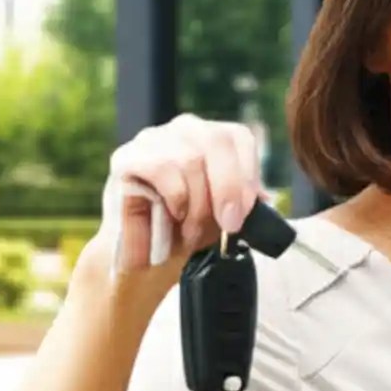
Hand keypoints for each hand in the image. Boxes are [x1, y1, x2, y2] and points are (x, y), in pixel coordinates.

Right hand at [90, 114, 263, 290]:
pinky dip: (175, 198)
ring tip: (192, 232)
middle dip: (228, 189)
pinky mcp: (126, 157)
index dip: (247, 175)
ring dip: (197, 204)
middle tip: (229, 226)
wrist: (145, 260)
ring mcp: (153, 138)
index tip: (245, 213)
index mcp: (214, 138)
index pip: (240, 137)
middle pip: (217, 141)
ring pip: (190, 159)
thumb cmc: (188, 231)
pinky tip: (173, 217)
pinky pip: (161, 168)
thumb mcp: (225, 216)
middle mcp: (185, 130)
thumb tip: (264, 197)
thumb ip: (245, 201)